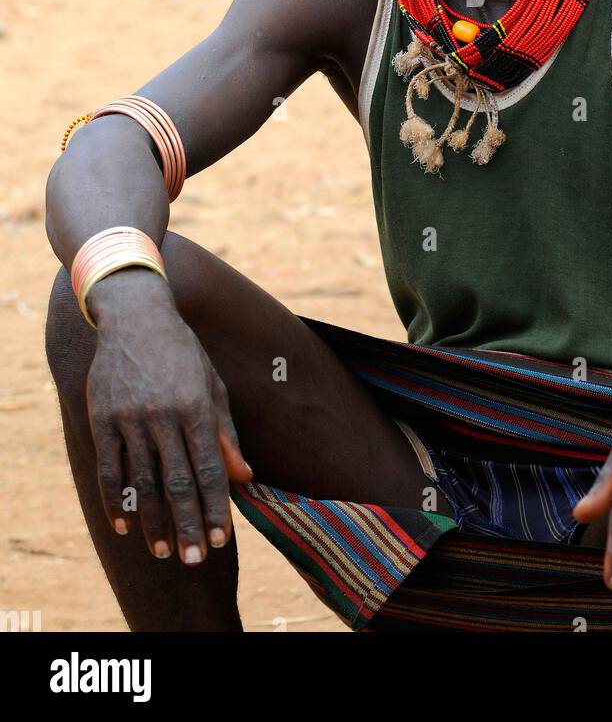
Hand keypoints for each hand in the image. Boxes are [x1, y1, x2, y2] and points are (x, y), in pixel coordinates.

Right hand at [86, 272, 252, 564]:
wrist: (135, 316)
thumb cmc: (182, 353)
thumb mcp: (211, 384)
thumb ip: (226, 432)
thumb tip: (245, 477)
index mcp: (195, 405)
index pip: (209, 467)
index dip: (216, 506)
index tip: (221, 539)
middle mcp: (162, 414)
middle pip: (177, 481)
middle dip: (188, 524)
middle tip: (193, 560)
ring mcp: (129, 417)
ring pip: (143, 481)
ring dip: (154, 521)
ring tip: (163, 551)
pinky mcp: (102, 418)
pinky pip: (108, 469)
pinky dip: (116, 501)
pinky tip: (126, 526)